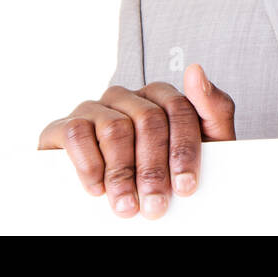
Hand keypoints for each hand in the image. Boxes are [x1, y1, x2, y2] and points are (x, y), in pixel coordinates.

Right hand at [38, 63, 235, 217]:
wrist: (121, 199)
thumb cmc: (163, 172)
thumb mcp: (204, 146)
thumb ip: (213, 109)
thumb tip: (195, 70)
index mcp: (160, 97)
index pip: (179, 109)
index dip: (185, 150)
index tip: (186, 186)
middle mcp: (127, 97)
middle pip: (148, 121)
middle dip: (154, 169)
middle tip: (156, 206)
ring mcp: (95, 108)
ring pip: (115, 128)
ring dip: (123, 173)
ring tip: (127, 205)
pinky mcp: (64, 126)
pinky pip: (77, 134)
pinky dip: (89, 165)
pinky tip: (97, 189)